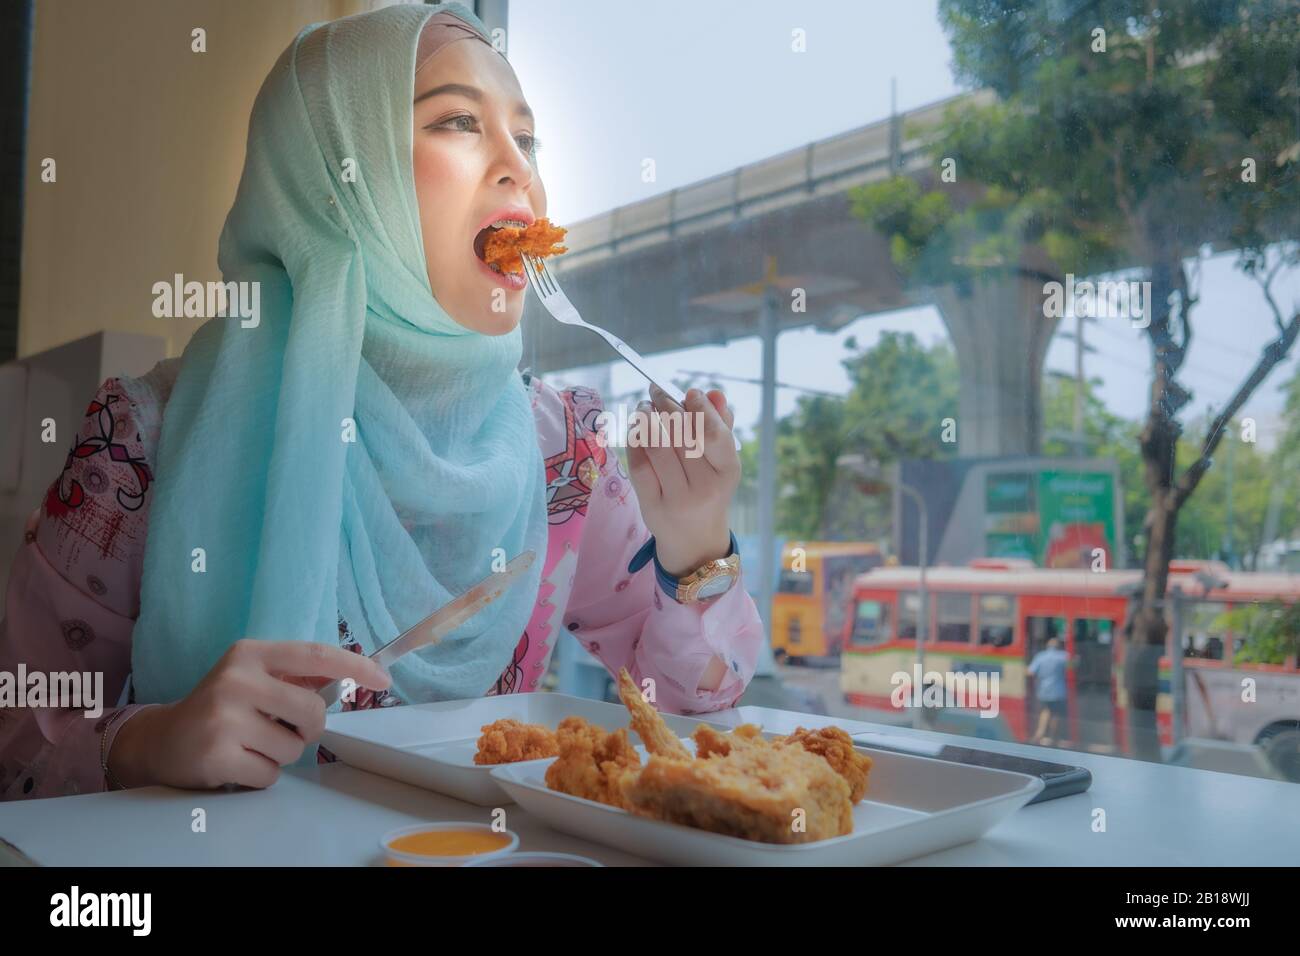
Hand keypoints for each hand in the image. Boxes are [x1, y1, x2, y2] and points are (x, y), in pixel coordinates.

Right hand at [108, 639, 390, 790]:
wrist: (161, 740)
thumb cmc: (220, 708)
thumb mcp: (252, 678)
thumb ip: (295, 676)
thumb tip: (351, 677)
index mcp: (250, 654)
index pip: (315, 654)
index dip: (355, 665)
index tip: (384, 679)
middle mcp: (236, 680)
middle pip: (312, 710)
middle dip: (307, 728)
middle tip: (280, 728)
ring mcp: (224, 717)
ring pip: (294, 747)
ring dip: (280, 754)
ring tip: (250, 744)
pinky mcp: (217, 754)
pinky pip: (270, 774)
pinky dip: (261, 775)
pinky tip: (236, 762)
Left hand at [626, 384, 739, 575]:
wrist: (695, 541)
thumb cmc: (708, 490)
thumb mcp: (721, 463)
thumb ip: (721, 426)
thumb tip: (714, 392)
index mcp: (727, 472)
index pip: (714, 433)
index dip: (700, 408)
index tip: (689, 392)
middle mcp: (705, 487)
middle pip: (682, 435)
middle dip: (667, 405)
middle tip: (657, 391)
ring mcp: (677, 498)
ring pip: (658, 447)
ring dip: (646, 419)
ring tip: (644, 407)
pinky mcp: (653, 506)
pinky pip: (640, 466)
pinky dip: (635, 442)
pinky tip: (635, 429)